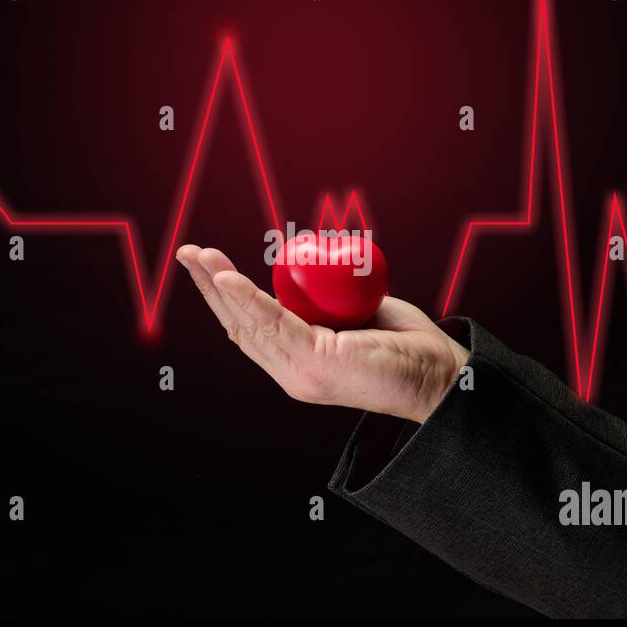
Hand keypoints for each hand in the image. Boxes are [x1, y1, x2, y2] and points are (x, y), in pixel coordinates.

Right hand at [176, 244, 469, 423]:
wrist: (439, 375)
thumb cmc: (403, 342)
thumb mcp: (354, 312)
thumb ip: (327, 300)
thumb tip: (312, 269)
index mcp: (296, 362)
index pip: (248, 327)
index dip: (221, 295)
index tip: (205, 263)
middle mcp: (291, 372)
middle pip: (237, 324)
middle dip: (208, 285)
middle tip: (187, 252)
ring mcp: (300, 374)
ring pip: (249, 322)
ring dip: (220, 285)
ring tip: (199, 255)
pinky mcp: (315, 366)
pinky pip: (274, 325)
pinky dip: (248, 298)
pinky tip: (228, 278)